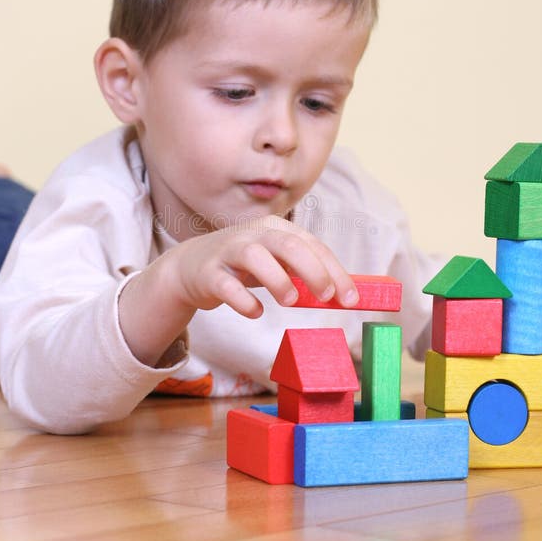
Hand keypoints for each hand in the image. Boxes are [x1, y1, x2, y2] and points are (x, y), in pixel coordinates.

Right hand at [166, 214, 358, 318]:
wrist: (190, 268)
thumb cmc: (243, 266)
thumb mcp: (275, 262)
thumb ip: (304, 273)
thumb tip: (342, 294)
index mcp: (275, 229)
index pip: (312, 245)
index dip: (335, 271)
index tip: (351, 299)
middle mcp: (253, 235)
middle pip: (288, 245)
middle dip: (312, 270)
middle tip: (326, 297)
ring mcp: (228, 251)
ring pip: (255, 257)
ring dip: (277, 280)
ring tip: (290, 301)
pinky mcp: (208, 273)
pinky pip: (225, 284)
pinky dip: (243, 300)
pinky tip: (255, 311)